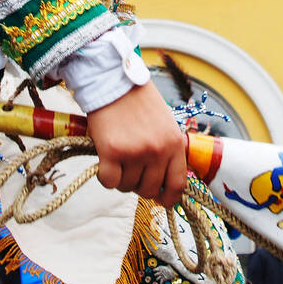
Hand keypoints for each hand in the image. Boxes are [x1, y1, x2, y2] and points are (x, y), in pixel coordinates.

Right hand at [87, 82, 186, 209]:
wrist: (114, 82)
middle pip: (149, 189)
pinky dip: (105, 176)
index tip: (161, 201)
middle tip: (130, 169)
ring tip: (118, 157)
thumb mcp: (165, 124)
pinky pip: (109, 182)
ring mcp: (134, 152)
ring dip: (121, 178)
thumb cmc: (139, 102)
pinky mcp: (111, 152)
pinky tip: (105, 161)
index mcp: (174, 144)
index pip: (177, 184)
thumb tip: (163, 184)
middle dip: (138, 185)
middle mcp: (157, 150)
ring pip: (127, 186)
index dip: (169, 198)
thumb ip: (167, 151)